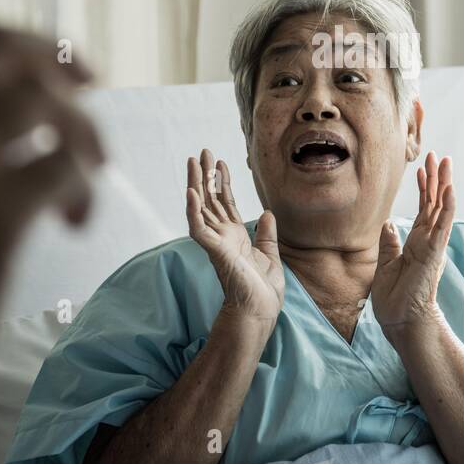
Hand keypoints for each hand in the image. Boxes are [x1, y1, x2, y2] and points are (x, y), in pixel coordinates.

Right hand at [185, 149, 284, 325]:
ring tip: (193, 162)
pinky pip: (199, 229)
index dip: (222, 182)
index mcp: (235, 236)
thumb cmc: (263, 289)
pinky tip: (192, 192)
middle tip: (202, 152)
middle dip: (206, 175)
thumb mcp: (270, 255)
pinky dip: (193, 211)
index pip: (225, 203)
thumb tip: (267, 214)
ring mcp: (216, 243)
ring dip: (196, 184)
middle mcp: (223, 236)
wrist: (261, 311)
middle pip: (210, 199)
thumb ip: (267, 235)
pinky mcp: (215, 251)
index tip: (221, 162)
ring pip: (201, 208)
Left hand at [372, 151, 455, 333]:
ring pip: (442, 208)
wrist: (402, 321)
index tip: (423, 168)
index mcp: (417, 243)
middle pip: (435, 203)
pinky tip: (450, 189)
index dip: (424, 188)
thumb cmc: (395, 299)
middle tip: (438, 155)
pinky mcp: (434, 253)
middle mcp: (428, 241)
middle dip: (436, 178)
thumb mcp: (385, 265)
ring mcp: (433, 245)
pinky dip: (447, 207)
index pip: (423, 209)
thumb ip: (389, 244)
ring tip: (446, 162)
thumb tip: (388, 224)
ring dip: (444, 185)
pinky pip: (443, 226)